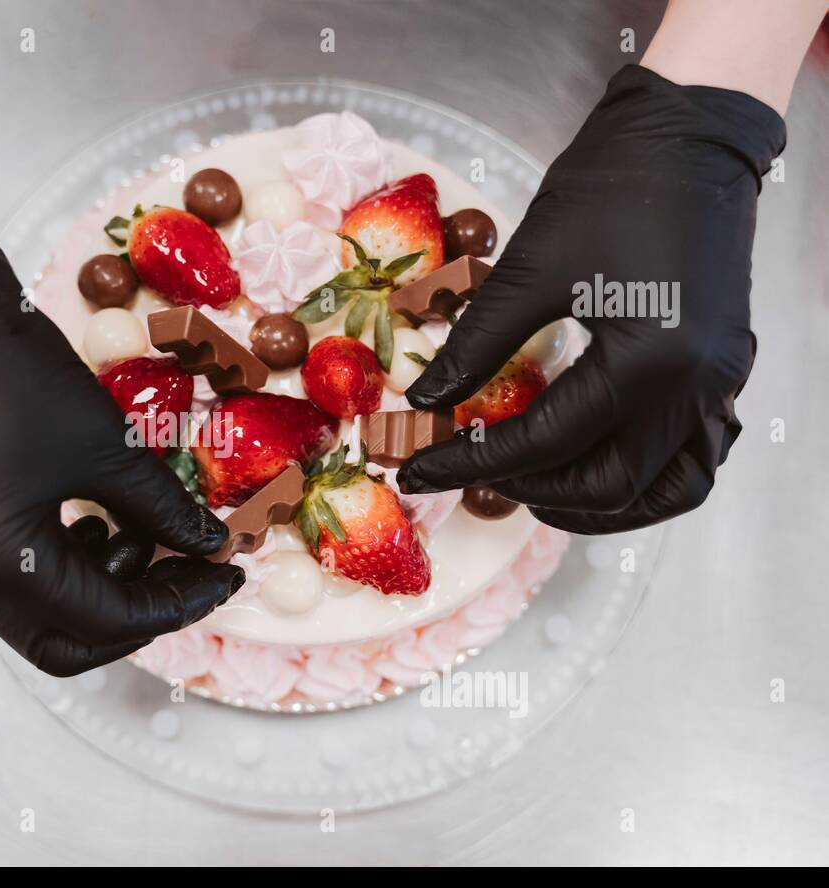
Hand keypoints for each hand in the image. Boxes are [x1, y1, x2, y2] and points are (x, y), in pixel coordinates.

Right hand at [0, 240, 243, 675]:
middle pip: (68, 642)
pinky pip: (14, 583)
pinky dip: (64, 568)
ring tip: (143, 533)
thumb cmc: (12, 373)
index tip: (225, 573)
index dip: (179, 601)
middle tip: (187, 571)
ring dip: (101, 590)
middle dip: (137, 613)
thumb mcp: (103, 444)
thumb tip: (210, 544)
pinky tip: (96, 520)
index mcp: (2, 563)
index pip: (110, 619)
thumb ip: (163, 506)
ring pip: (41, 616)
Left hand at [399, 66, 785, 533]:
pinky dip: (642, 475)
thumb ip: (475, 346)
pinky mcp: (724, 372)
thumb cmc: (612, 188)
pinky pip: (693, 457)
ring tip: (526, 480)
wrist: (690, 133)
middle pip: (607, 485)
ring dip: (592, 498)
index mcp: (650, 363)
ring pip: (664, 489)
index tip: (417, 469)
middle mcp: (697, 389)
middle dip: (527, 488)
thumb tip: (424, 400)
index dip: (470, 462)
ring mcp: (722, 385)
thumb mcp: (530, 269)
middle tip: (465, 467)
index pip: (545, 444)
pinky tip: (591, 456)